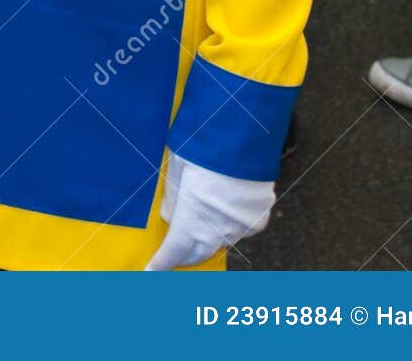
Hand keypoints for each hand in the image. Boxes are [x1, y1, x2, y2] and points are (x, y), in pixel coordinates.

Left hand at [146, 154, 274, 270]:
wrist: (241, 139)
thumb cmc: (202, 150)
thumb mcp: (176, 170)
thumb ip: (173, 199)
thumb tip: (170, 217)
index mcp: (191, 222)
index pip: (173, 252)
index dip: (161, 264)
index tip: (152, 272)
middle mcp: (218, 232)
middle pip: (199, 254)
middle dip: (185, 256)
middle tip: (175, 254)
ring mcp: (241, 227)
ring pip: (221, 242)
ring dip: (208, 239)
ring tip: (199, 227)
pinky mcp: (259, 218)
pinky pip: (241, 229)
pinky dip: (229, 225)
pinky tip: (223, 212)